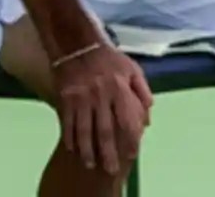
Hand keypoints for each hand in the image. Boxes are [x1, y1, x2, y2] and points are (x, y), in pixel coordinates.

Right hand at [53, 44, 153, 174]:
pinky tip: (73, 150)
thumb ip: (142, 92)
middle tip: (112, 169)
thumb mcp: (133, 69)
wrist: (78, 44)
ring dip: (87, 150)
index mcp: (120, 88)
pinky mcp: (65, 98)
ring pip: (84, 130)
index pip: (127, 119)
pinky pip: (67, 122)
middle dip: (108, 152)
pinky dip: (70, 138)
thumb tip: (149, 117)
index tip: (133, 154)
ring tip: (91, 164)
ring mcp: (81, 97)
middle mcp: (101, 95)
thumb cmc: (110, 59)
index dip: (130, 139)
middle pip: (104, 130)